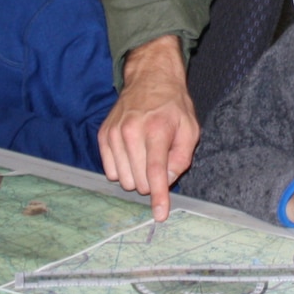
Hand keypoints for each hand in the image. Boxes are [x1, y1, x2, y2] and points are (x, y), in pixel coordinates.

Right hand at [98, 37, 199, 218]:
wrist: (149, 78)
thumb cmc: (172, 105)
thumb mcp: (190, 128)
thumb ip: (182, 157)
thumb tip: (167, 180)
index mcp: (157, 129)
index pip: (155, 172)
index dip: (159, 197)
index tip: (160, 214)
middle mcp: (131, 131)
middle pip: (138, 180)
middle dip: (151, 181)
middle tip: (159, 162)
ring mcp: (114, 134)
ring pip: (123, 179)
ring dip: (136, 176)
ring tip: (146, 156)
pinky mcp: (103, 136)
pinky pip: (110, 170)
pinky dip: (123, 170)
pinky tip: (132, 154)